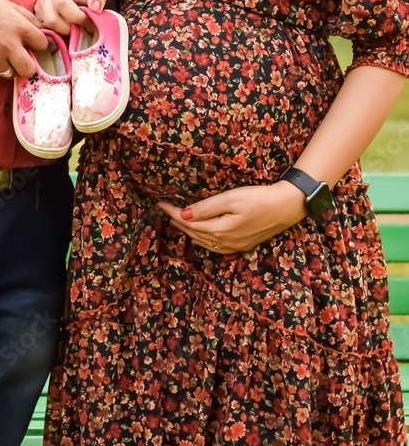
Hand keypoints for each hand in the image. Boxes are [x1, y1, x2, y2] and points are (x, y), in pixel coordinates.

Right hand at [0, 0, 47, 77]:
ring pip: (10, 74)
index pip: (42, 45)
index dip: (39, 45)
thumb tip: (43, 30)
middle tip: (22, 60)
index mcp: (20, 27)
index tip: (34, 45)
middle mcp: (9, 44)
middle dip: (28, 66)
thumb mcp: (10, 6)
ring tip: (1, 55)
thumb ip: (29, 19)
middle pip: (29, 70)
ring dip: (8, 66)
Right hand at [34, 0, 108, 34]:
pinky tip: (63, 32)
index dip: (77, 17)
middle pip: (52, 19)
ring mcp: (38, 7)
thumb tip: (95, 9)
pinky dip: (53, 35)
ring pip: (46, 27)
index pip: (62, 4)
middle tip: (79, 28)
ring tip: (72, 29)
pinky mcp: (36, 18)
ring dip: (61, 32)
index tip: (87, 21)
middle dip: (68, 28)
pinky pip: (42, 31)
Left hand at [157, 180, 306, 253]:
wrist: (286, 207)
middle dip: (178, 222)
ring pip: (204, 241)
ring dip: (188, 231)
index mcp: (220, 230)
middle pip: (194, 233)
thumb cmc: (259, 199)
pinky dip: (203, 240)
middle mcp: (225, 242)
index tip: (160, 203)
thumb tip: (183, 215)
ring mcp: (234, 245)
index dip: (173, 213)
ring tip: (176, 222)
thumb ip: (206, 208)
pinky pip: (215, 246)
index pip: (188, 222)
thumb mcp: (231, 199)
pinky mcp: (242, 244)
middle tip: (165, 210)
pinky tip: (199, 235)